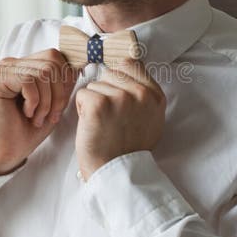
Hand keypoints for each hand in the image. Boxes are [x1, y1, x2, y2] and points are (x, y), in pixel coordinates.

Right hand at [0, 50, 76, 174]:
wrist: (7, 152)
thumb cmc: (28, 130)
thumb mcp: (53, 103)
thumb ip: (62, 83)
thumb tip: (78, 66)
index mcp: (25, 66)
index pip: (55, 56)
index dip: (64, 80)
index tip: (59, 107)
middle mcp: (12, 64)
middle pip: (51, 62)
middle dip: (58, 93)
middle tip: (50, 116)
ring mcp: (2, 70)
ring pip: (43, 72)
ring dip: (46, 101)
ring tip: (38, 118)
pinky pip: (28, 81)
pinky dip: (34, 102)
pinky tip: (26, 114)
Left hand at [75, 60, 165, 179]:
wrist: (117, 172)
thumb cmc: (129, 148)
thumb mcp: (151, 118)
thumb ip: (143, 94)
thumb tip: (127, 68)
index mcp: (155, 95)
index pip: (130, 63)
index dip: (117, 77)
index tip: (114, 94)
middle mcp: (141, 94)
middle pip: (110, 72)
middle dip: (104, 90)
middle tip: (109, 116)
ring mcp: (121, 98)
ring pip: (95, 84)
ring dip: (93, 101)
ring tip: (102, 124)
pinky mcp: (100, 105)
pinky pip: (83, 94)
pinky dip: (81, 109)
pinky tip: (92, 125)